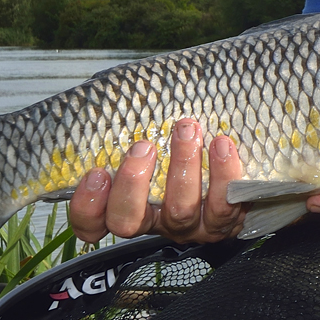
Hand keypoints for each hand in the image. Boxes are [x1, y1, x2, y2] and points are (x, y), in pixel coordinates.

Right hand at [69, 118, 246, 243]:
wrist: (232, 165)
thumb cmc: (179, 147)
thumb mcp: (151, 139)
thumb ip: (129, 128)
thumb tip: (119, 93)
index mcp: (125, 206)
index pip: (91, 223)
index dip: (87, 205)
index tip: (97, 172)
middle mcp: (153, 222)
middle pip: (128, 221)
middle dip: (131, 184)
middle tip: (143, 147)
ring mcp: (188, 226)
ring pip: (179, 210)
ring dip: (182, 168)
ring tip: (188, 131)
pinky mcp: (222, 223)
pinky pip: (222, 206)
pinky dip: (222, 174)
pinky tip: (221, 145)